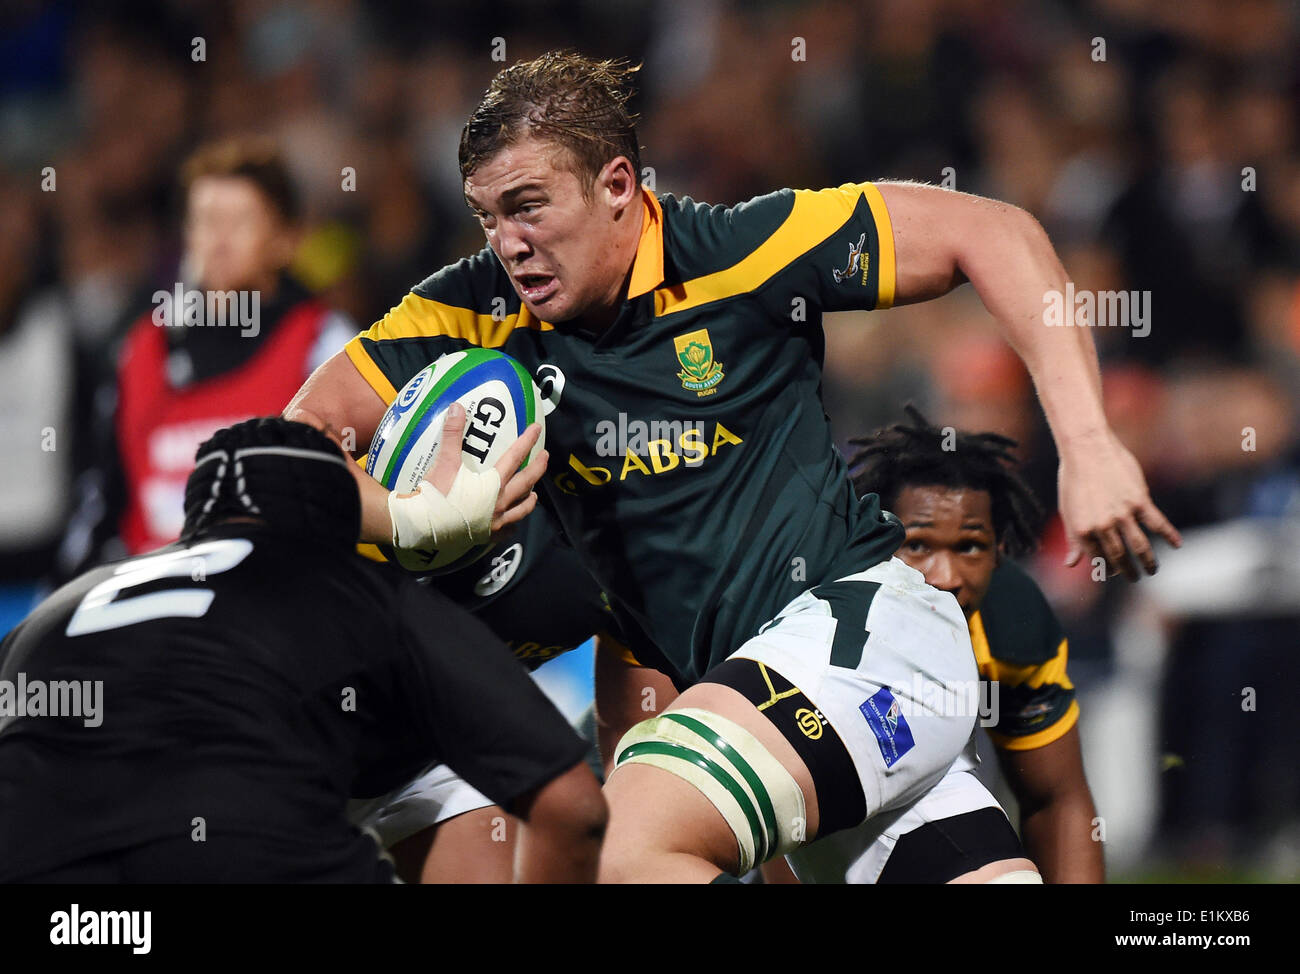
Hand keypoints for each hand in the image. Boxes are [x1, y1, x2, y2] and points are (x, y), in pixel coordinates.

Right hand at [418, 403, 547, 537]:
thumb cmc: (436, 493)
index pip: (515, 456)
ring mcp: (496, 521)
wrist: (423, 525)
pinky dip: (513, 524)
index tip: (537, 428)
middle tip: (545, 457)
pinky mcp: (488, 535)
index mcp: (493, 483)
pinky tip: (512, 523)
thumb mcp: (445, 462)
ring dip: (529, 498)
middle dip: (538, 468)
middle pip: (526, 482)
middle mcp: (500, 502)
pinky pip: (508, 530)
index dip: (527, 441)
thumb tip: (457, 407)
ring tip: (534, 493)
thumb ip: (452, 434)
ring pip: (522, 509)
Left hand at [1058, 431, 1180, 580]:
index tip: (1114, 572)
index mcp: (1082, 530)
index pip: (1098, 558)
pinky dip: (1169, 534)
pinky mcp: (1138, 500)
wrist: (1086, 449)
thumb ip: (1073, 539)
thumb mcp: (1068, 511)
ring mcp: (1121, 513)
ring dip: (1148, 562)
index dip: (1107, 568)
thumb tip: (1071, 565)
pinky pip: (1157, 522)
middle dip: (1128, 571)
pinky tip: (1178, 544)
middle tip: (1135, 578)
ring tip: (1152, 570)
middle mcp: (1102, 525)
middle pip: (1119, 556)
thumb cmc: (1074, 480)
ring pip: (1139, 546)